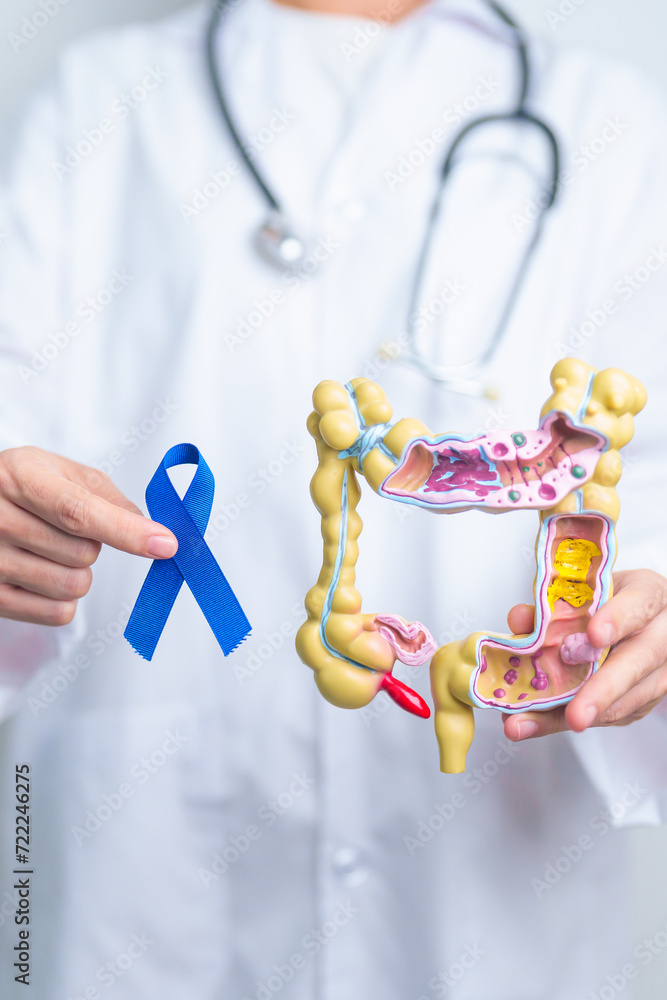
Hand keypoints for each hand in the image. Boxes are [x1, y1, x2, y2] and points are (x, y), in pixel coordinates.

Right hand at [0, 446, 176, 625]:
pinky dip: (63, 598)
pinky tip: (41, 574)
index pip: (77, 512)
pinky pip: (58, 613)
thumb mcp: (60, 472)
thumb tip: (148, 528)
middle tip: (61, 528)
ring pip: (74, 586)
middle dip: (91, 543)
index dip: (126, 530)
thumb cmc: (23, 486)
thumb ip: (105, 495)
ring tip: (48, 549)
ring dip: (77, 571)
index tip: (165, 543)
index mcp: (19, 477)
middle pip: (83, 553)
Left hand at [503, 569, 666, 741]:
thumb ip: (552, 603)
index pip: (638, 606)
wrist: (641, 618)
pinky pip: (610, 715)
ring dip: (573, 716)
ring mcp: (658, 672)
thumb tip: (521, 619)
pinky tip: (537, 722)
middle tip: (574, 715)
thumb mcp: (588, 589)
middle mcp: (661, 637)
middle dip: (601, 691)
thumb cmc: (612, 600)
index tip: (594, 636)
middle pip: (637, 664)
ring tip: (529, 723)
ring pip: (625, 700)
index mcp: (648, 597)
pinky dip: (568, 720)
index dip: (616, 620)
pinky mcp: (644, 700)